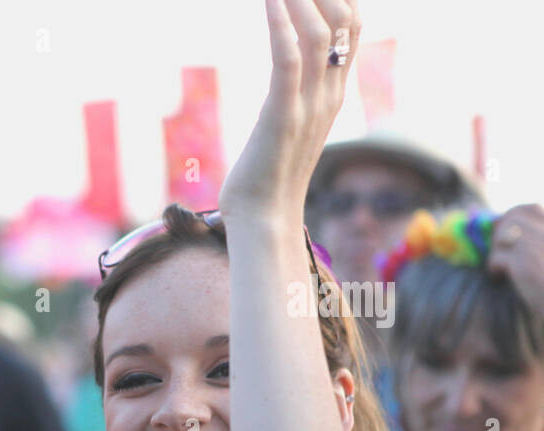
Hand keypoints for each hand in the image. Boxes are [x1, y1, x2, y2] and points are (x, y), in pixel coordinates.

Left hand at [219, 0, 360, 221]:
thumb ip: (293, 97)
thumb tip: (285, 73)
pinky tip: (270, 0)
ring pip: (320, 36)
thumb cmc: (266, 180)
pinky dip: (281, 26)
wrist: (263, 223)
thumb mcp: (287, 127)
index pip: (352, 29)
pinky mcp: (283, 118)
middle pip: (344, 23)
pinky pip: (289, 61)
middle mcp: (329, 96)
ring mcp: (309, 107)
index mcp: (333, 95)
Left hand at [487, 204, 543, 320]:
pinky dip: (494, 266)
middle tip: (498, 250)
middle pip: (513, 217)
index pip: (530, 208)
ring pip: (504, 233)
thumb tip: (498, 222)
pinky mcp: (525, 262)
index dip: (512, 216)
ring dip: (497, 248)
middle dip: (500, 231)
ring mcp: (538, 244)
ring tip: (502, 264)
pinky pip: (497, 256)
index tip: (503, 231)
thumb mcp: (541, 251)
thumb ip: (532, 237)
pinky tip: (500, 276)